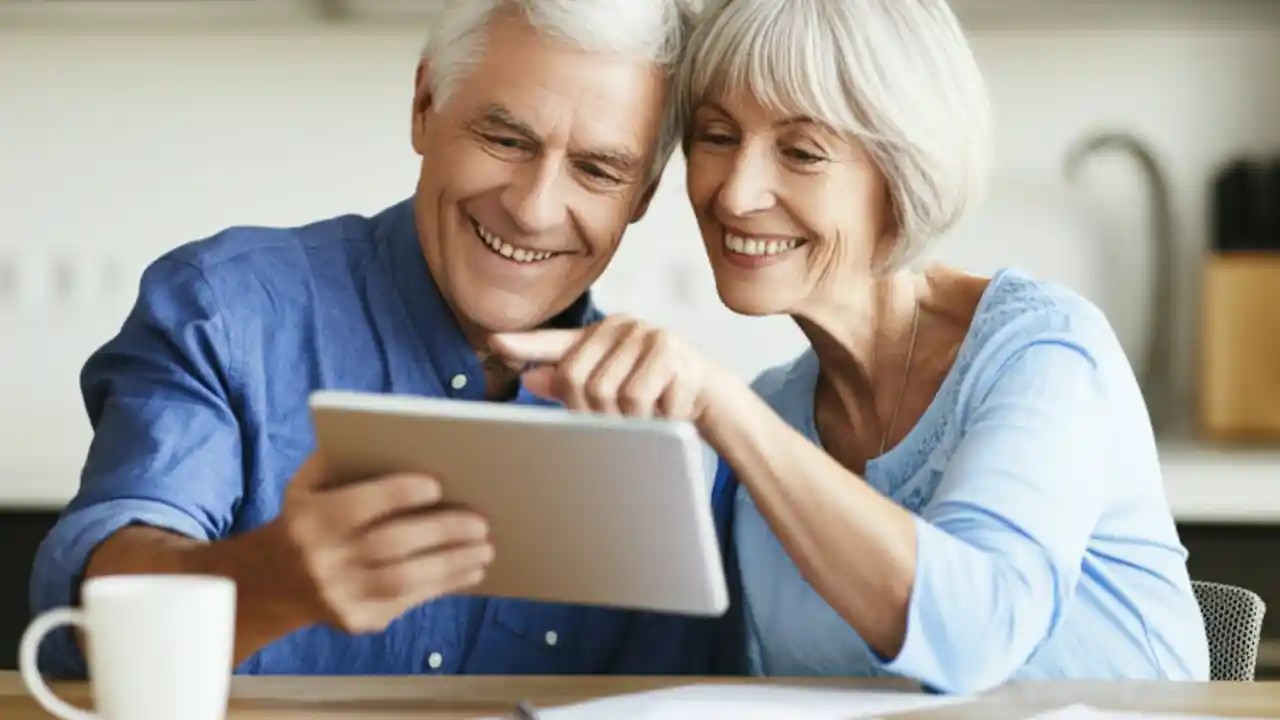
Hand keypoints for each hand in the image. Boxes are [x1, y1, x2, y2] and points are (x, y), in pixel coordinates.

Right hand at [261, 454, 494, 633]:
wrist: (271, 583)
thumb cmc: (307, 519)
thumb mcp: (307, 484)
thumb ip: (340, 459)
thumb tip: (396, 440)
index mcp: (311, 520)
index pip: (361, 505)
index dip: (400, 494)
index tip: (437, 485)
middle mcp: (323, 560)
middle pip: (391, 545)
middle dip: (442, 532)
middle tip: (481, 523)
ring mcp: (340, 596)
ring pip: (405, 580)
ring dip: (452, 564)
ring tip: (485, 548)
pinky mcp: (357, 621)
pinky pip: (408, 602)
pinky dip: (444, 586)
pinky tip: (469, 571)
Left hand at [490, 315, 733, 423]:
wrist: (712, 396)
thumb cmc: (656, 391)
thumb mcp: (613, 388)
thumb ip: (572, 383)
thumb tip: (529, 379)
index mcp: (602, 334)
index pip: (557, 342)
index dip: (526, 345)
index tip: (496, 341)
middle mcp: (622, 327)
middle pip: (580, 382)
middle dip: (598, 412)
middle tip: (624, 417)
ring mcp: (648, 336)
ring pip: (612, 395)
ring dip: (630, 418)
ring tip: (649, 411)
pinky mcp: (672, 353)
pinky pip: (643, 399)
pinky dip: (653, 415)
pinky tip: (668, 406)